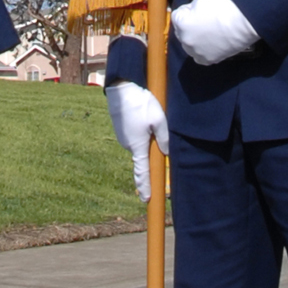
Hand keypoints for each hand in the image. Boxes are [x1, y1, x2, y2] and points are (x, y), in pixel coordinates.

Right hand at [105, 82, 169, 201]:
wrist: (121, 88)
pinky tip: (142, 116)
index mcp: (138, 146)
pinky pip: (134, 135)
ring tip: (149, 118)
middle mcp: (128, 145)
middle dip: (152, 150)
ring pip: (140, 143)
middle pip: (144, 155)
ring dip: (146, 137)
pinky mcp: (121, 129)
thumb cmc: (142, 104)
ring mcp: (123, 137)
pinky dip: (140, 131)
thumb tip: (166, 153)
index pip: (142, 172)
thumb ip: (164, 139)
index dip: (145, 186)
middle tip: (158, 134)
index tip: (146, 199)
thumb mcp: (159, 120)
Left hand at [172, 0, 261, 66]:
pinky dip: (202, 51)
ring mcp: (196, 52)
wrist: (242, 23)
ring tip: (207, 33)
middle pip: (181, 32)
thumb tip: (191, 12)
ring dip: (194, 39)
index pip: (177, 16)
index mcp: (182, 25)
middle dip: (188, 25)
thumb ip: (191, 6)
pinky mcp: (208, 60)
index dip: (186, 10)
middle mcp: (186, 41)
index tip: (195, 9)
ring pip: (189, 46)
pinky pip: (199, 56)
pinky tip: (209, 44)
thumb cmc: (222, 7)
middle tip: (201, 20)